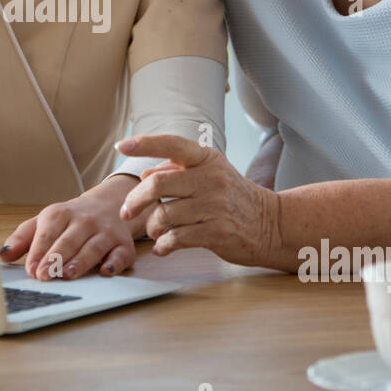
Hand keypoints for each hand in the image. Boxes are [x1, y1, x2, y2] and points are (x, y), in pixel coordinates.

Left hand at [0, 176, 138, 279]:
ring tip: (68, 274)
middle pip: (68, 241)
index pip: (47, 234)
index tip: (31, 269)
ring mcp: (105, 232)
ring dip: (80, 261)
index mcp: (59, 214)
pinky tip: (105, 272)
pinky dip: (114, 263)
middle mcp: (84, 221)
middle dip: (56, 258)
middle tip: (44, 275)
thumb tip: (2, 255)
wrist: (107, 205)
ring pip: (92, 247)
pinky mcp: (123, 244)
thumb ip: (23, 238)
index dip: (38, 252)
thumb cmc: (70, 220)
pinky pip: (120, 254)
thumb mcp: (43, 222)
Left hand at [117, 134, 280, 267]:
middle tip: (127, 212)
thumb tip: (146, 174)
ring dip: (152, 227)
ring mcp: (215, 206)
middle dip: (135, 200)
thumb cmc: (232, 197)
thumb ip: (177, 170)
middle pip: (157, 184)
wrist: (270, 224)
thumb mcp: (209, 174)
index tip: (120, 146)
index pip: (171, 144)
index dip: (144, 143)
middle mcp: (210, 178)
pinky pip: (176, 238)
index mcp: (206, 159)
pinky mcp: (217, 232)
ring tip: (155, 231)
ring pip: (164, 215)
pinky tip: (163, 246)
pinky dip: (163, 245)